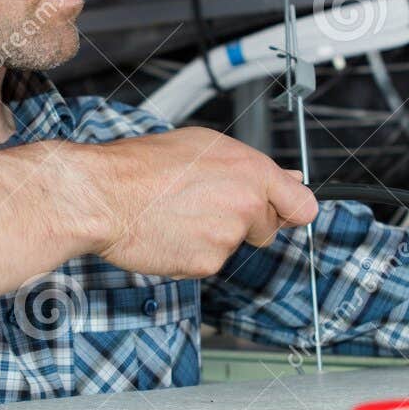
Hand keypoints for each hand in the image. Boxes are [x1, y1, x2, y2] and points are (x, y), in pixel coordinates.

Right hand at [64, 128, 317, 278]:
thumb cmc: (143, 165)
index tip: (285, 213)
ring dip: (213, 236)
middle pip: (267, 228)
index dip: (292, 210)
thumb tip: (289, 177)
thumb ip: (250, 167)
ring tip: (177, 214)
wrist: (105, 195)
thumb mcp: (203, 145)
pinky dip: (191, 253)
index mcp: (251, 170)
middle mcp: (247, 204)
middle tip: (206, 206)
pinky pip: (208, 261)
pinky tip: (169, 232)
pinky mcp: (207, 264)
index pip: (303, 204)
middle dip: (245, 222)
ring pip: (233, 244)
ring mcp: (229, 237)